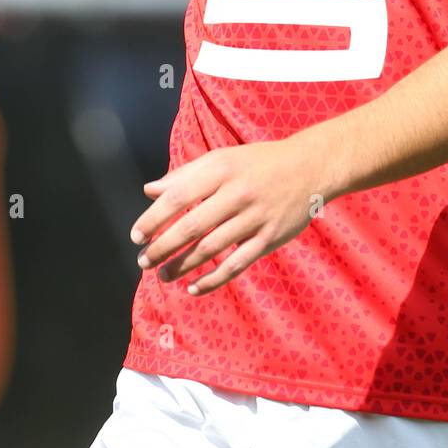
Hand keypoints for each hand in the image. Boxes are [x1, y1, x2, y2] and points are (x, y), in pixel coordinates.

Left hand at [129, 137, 326, 295]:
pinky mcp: (269, 238)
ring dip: (183, 266)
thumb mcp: (223, 159)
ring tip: (163, 275)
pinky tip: (194, 288)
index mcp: (221, 170)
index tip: (136, 235)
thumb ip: (185, 175)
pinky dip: (214, 280)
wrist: (311, 168)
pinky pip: (237, 264)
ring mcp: (255, 218)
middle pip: (192, 226)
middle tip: (143, 261)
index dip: (154, 219)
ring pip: (212, 249)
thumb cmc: (259, 163)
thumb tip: (150, 192)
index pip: (179, 197)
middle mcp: (237, 194)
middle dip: (163, 247)